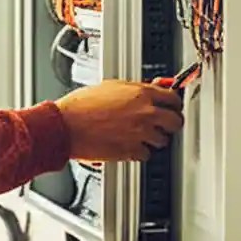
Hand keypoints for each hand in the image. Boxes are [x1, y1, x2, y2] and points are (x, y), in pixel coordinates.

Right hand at [54, 80, 184, 161]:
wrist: (64, 126)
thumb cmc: (80, 106)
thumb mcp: (110, 86)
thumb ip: (134, 89)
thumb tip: (147, 90)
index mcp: (141, 94)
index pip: (173, 98)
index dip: (173, 103)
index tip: (170, 106)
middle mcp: (145, 113)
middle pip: (175, 121)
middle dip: (170, 123)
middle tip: (162, 123)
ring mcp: (140, 133)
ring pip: (163, 140)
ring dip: (153, 138)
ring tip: (139, 135)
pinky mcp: (131, 151)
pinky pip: (146, 154)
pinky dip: (139, 151)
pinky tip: (128, 144)